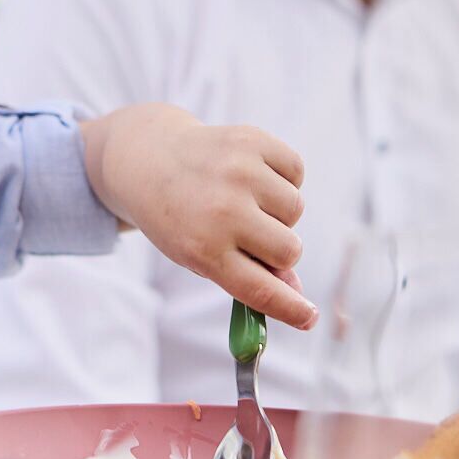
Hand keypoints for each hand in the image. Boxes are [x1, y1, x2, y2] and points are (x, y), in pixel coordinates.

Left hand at [84, 104, 315, 330]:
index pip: (260, 290)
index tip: (309, 317)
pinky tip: (252, 175)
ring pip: (295, 209)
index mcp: (203, 248)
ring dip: (278, 211)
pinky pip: (296, 171)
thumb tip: (296, 291)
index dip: (290, 308)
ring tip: (245, 199)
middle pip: (289, 250)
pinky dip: (282, 177)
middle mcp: (222, 211)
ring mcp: (239, 172)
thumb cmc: (179, 216)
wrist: (149, 157)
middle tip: (253, 235)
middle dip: (279, 250)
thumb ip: (246, 275)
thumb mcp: (199, 254)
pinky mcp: (252, 141)